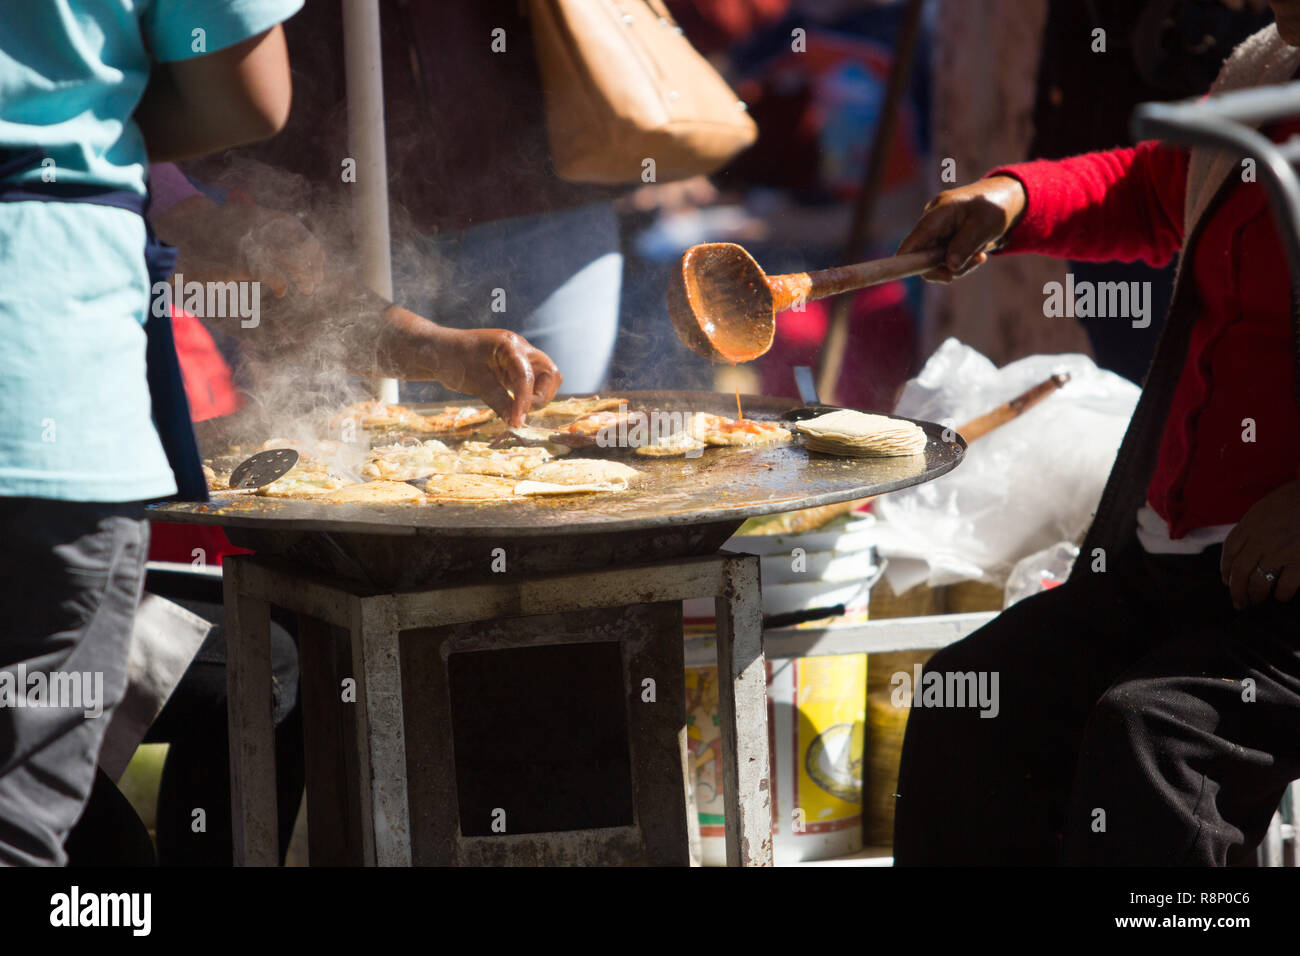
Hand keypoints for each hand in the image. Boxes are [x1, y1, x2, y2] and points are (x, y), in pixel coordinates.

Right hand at [153, 195, 325, 297]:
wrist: (166, 236)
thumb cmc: (185, 226)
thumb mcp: (211, 207)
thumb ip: (231, 204)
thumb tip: (241, 194)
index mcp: (250, 212)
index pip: (291, 223)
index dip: (307, 240)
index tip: (313, 257)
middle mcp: (256, 224)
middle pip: (300, 240)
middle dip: (313, 259)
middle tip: (315, 278)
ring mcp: (251, 243)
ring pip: (294, 259)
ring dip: (305, 274)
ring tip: (307, 288)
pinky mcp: (244, 263)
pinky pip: (275, 276)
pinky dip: (281, 285)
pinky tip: (280, 292)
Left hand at [433, 329, 562, 425]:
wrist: (438, 351)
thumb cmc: (452, 360)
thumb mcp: (474, 382)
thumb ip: (498, 401)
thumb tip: (515, 422)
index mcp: (509, 346)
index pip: (527, 375)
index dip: (525, 400)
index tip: (517, 421)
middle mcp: (520, 349)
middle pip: (550, 373)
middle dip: (541, 396)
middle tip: (521, 413)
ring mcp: (520, 358)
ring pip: (546, 379)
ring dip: (537, 397)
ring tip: (517, 410)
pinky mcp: (516, 369)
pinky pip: (533, 383)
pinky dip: (528, 397)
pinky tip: (514, 408)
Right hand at [896, 176, 1025, 282]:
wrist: (1003, 198)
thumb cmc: (994, 206)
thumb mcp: (984, 225)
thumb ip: (966, 245)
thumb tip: (950, 267)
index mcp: (937, 213)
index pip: (913, 242)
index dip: (907, 262)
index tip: (919, 275)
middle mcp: (930, 223)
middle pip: (921, 257)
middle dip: (944, 268)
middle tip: (975, 262)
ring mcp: (935, 233)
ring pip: (933, 263)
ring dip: (957, 266)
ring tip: (980, 257)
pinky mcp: (941, 241)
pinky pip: (943, 260)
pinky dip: (959, 263)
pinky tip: (977, 254)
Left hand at [1220, 479, 1299, 608]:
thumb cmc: (1297, 498)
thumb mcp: (1268, 505)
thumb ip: (1256, 525)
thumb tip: (1248, 547)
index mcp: (1252, 523)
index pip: (1230, 549)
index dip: (1225, 568)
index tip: (1226, 579)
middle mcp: (1261, 538)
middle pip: (1240, 570)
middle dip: (1236, 589)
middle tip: (1238, 602)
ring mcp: (1281, 551)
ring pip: (1258, 581)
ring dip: (1255, 595)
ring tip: (1255, 602)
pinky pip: (1286, 584)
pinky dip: (1282, 593)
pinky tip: (1282, 596)